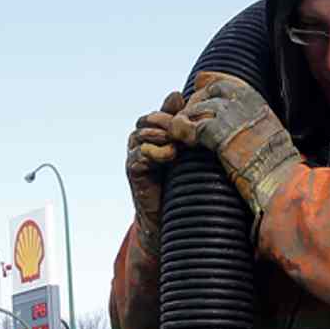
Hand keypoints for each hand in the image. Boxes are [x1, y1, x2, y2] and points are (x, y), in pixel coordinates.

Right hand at [126, 91, 193, 250]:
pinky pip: (139, 154)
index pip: (160, 112)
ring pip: (142, 134)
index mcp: (154, 133)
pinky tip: (170, 155)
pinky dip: (154, 152)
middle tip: (184, 125)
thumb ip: (188, 133)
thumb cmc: (181, 183)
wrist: (167, 217)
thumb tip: (196, 111)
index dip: (172, 111)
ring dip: (161, 134)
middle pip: (149, 119)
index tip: (189, 114)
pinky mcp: (133, 170)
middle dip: (166, 121)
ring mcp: (135, 155)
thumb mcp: (189, 154)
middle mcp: (141, 141)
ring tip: (178, 140)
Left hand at [182, 72, 300, 218]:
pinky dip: (183, 134)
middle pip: (203, 94)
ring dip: (185, 123)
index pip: (219, 82)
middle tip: (189, 127)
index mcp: (253, 98)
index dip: (203, 91)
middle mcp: (241, 101)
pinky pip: (190, 127)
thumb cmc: (274, 164)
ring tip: (186, 139)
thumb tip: (227, 120)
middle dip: (192, 109)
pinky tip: (187, 144)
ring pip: (194, 109)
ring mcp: (230, 115)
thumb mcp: (265, 130)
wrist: (279, 178)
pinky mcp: (217, 132)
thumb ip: (246, 118)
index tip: (197, 103)